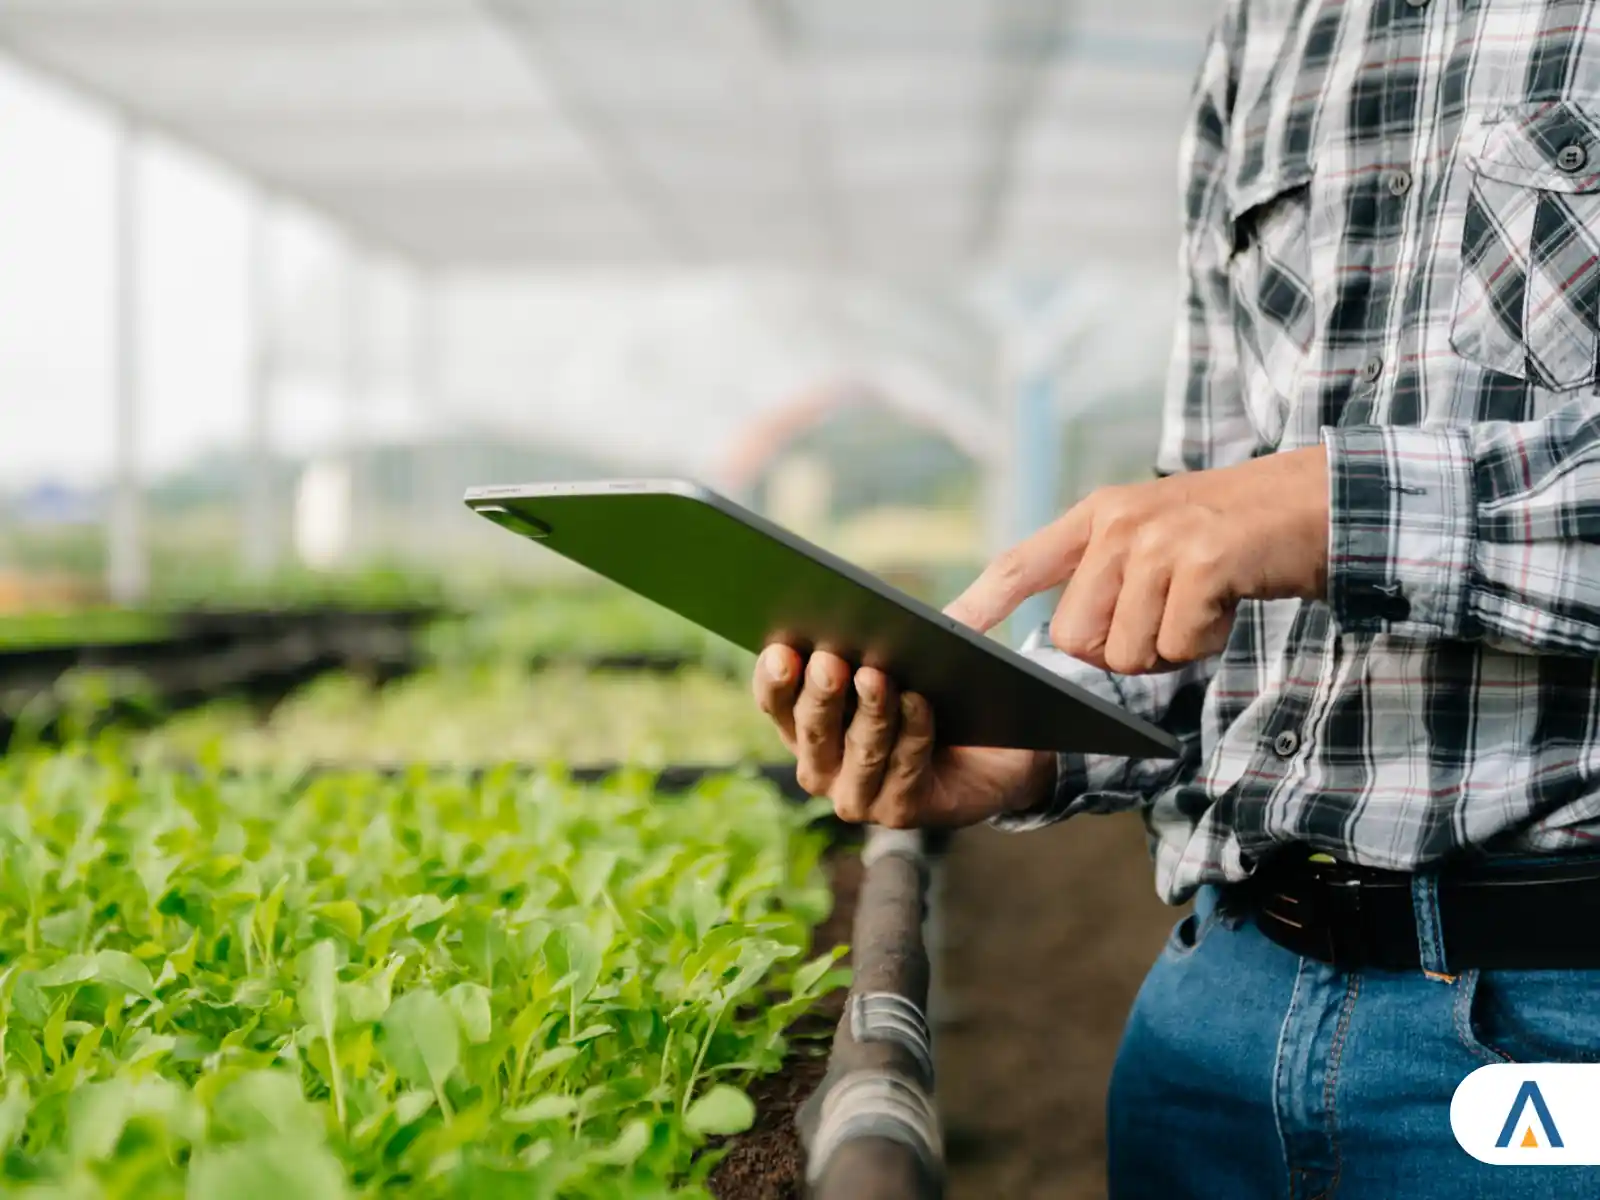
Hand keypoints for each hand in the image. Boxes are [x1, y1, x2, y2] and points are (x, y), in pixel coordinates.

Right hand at [751, 644, 1054, 828]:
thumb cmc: (935, 697)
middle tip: (830, 661)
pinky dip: (913, 731)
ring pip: (860, 750)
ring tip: (876, 676)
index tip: (782, 650)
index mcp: (805, 724)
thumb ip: (888, 638)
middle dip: (821, 693)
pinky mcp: (899, 811)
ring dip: (869, 712)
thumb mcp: (904, 660)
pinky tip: (919, 701)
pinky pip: (905, 768)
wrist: (991, 756)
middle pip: (812, 728)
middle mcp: (820, 766)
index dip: (774, 677)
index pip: (775, 700)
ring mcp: (856, 795)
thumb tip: (882, 615)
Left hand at [947, 446, 1329, 673]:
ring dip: (1168, 647)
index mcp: (1098, 516)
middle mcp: (1119, 524)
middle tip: (1166, 615)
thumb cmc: (1232, 537)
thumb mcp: (1155, 538)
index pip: (1020, 563)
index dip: (979, 603)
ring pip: (1126, 650)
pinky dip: (1206, 640)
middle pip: (1076, 637)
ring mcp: (1159, 540)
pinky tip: (1225, 604)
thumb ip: (1104, 576)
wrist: (1317, 503)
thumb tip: (1066, 643)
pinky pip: (1177, 644)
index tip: (945, 633)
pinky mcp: (1202, 562)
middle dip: (1120, 650)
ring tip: (1199, 603)